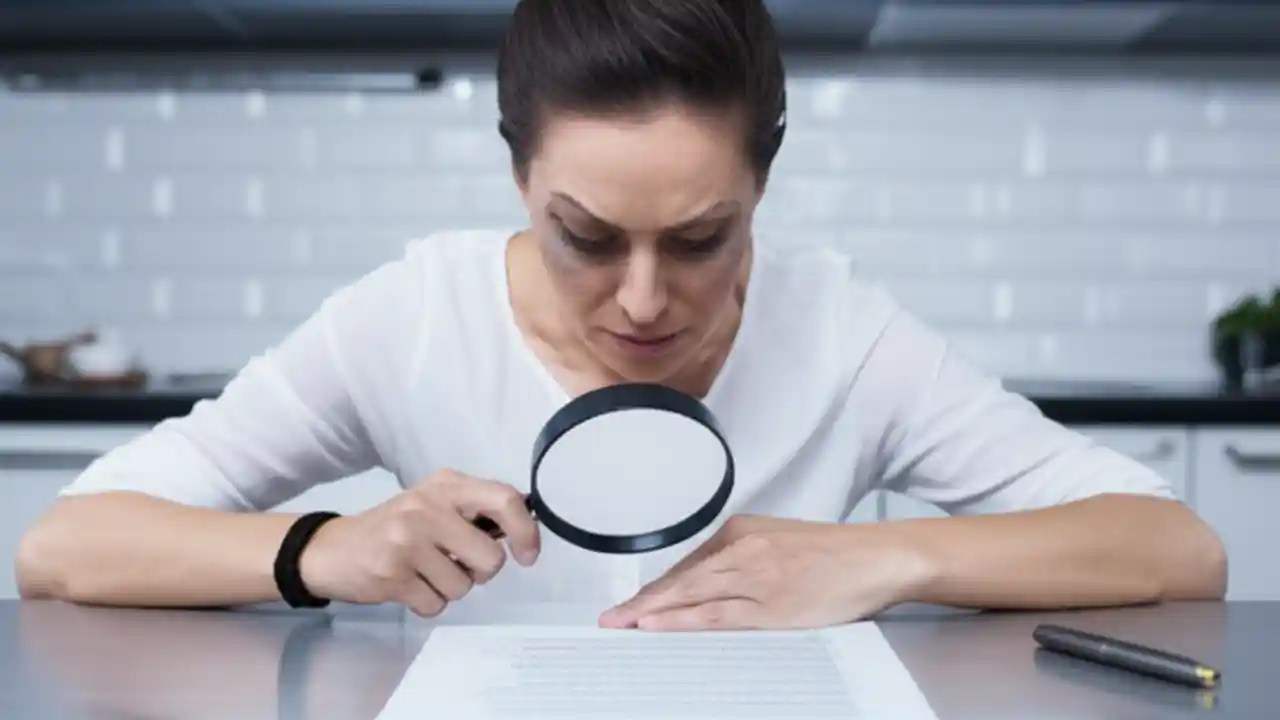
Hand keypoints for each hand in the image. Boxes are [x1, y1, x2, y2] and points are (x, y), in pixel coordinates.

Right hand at [298, 469, 538, 617]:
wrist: (332, 549)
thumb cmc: (395, 528)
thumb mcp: (435, 504)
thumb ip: (475, 512)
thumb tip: (524, 530)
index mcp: (446, 485)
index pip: (505, 499)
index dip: (526, 531)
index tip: (528, 555)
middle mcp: (427, 507)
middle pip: (490, 557)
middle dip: (481, 572)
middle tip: (458, 565)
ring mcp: (407, 540)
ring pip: (463, 586)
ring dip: (449, 588)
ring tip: (423, 572)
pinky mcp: (391, 574)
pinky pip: (435, 604)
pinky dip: (426, 602)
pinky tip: (407, 585)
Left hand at [598, 515, 931, 631]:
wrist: (877, 557)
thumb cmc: (833, 555)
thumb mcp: (777, 544)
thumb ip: (741, 561)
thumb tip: (705, 586)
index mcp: (740, 530)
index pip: (687, 566)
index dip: (655, 590)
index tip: (632, 604)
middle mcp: (740, 548)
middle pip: (680, 580)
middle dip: (641, 601)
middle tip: (609, 619)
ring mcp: (754, 576)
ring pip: (690, 595)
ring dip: (650, 611)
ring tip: (621, 626)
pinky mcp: (770, 603)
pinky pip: (715, 614)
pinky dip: (681, 620)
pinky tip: (657, 625)